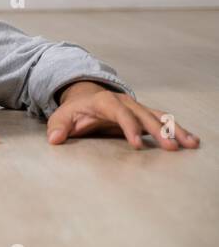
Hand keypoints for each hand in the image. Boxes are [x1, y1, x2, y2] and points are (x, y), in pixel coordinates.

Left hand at [48, 81, 199, 149]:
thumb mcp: (62, 117)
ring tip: (190, 144)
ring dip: (175, 130)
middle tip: (170, 148)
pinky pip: (164, 121)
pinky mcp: (145, 115)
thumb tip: (54, 140)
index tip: (137, 145)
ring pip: (159, 117)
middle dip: (158, 131)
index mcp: (105, 101)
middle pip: (144, 115)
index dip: (129, 127)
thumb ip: (58, 127)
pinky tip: (192, 141)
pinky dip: (178, 130)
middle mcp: (125, 102)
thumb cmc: (75, 111)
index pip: (119, 112)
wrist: (86, 97)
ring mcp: (138, 107)